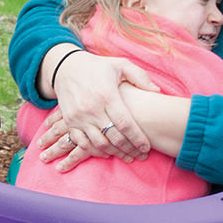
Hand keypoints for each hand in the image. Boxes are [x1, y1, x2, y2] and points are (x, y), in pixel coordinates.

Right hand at [39, 50, 157, 168]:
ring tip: (128, 157)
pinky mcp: (70, 122)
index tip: (147, 147)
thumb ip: (140, 77)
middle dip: (130, 149)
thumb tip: (157, 91)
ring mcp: (79, 117)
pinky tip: (108, 153)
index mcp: (107, 95)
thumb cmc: (97, 67)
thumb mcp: (120, 65)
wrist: (65, 68)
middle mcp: (91, 108)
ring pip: (100, 143)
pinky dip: (96, 151)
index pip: (125, 123)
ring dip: (115, 153)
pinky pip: (83, 143)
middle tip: (141, 155)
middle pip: (114, 137)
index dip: (137, 138)